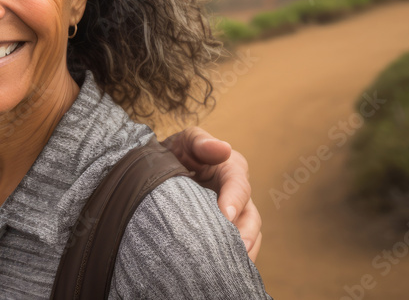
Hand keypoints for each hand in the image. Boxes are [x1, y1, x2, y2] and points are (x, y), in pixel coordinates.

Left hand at [162, 126, 262, 260]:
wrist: (158, 168)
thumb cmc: (178, 151)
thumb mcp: (186, 140)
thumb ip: (202, 142)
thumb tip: (222, 148)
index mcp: (231, 170)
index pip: (238, 186)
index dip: (234, 201)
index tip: (226, 216)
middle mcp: (236, 195)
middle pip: (250, 217)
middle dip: (246, 234)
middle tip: (237, 249)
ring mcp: (231, 215)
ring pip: (246, 236)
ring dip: (241, 251)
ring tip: (229, 265)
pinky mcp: (220, 230)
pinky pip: (231, 247)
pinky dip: (229, 258)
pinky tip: (218, 268)